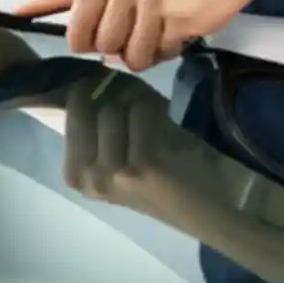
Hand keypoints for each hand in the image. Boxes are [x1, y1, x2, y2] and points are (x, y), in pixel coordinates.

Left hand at [15, 0, 267, 70]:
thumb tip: (31, 10)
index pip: (75, 19)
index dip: (81, 40)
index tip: (84, 46)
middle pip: (102, 45)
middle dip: (121, 47)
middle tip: (140, 29)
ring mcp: (149, 0)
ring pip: (129, 57)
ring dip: (145, 53)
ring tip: (161, 29)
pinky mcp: (174, 18)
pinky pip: (158, 56)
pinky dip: (169, 50)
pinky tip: (180, 28)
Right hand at [59, 69, 202, 217]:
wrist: (213, 208)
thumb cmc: (168, 176)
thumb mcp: (122, 155)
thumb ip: (98, 123)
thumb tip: (87, 74)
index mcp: (75, 175)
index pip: (70, 107)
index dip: (95, 90)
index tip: (119, 97)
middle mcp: (88, 178)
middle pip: (88, 103)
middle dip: (113, 92)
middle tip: (140, 104)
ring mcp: (113, 173)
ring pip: (113, 106)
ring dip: (138, 101)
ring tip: (156, 118)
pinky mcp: (142, 164)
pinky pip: (140, 109)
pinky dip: (156, 106)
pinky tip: (168, 121)